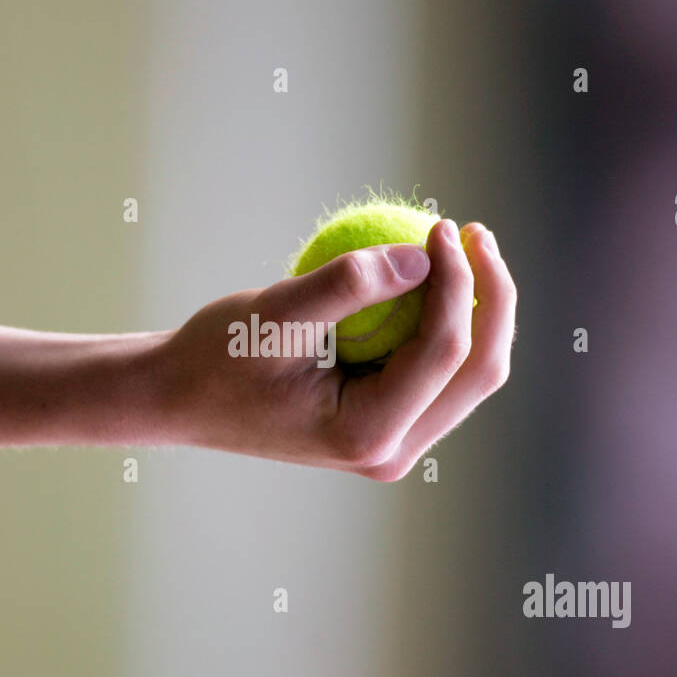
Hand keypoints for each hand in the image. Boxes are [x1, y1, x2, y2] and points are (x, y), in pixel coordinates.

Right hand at [158, 219, 516, 480]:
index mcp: (366, 433)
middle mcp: (390, 452)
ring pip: (467, 377)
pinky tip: (438, 274)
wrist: (183, 398)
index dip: (458, 282)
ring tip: (464, 247)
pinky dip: (446, 323)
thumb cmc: (217, 355)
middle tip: (476, 231)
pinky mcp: (387, 426)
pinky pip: (438, 374)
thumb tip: (423, 255)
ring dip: (477, 311)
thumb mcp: (273, 312)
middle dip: (493, 299)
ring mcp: (393, 444)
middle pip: (477, 373)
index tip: (441, 225)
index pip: (443, 353)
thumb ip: (347, 285)